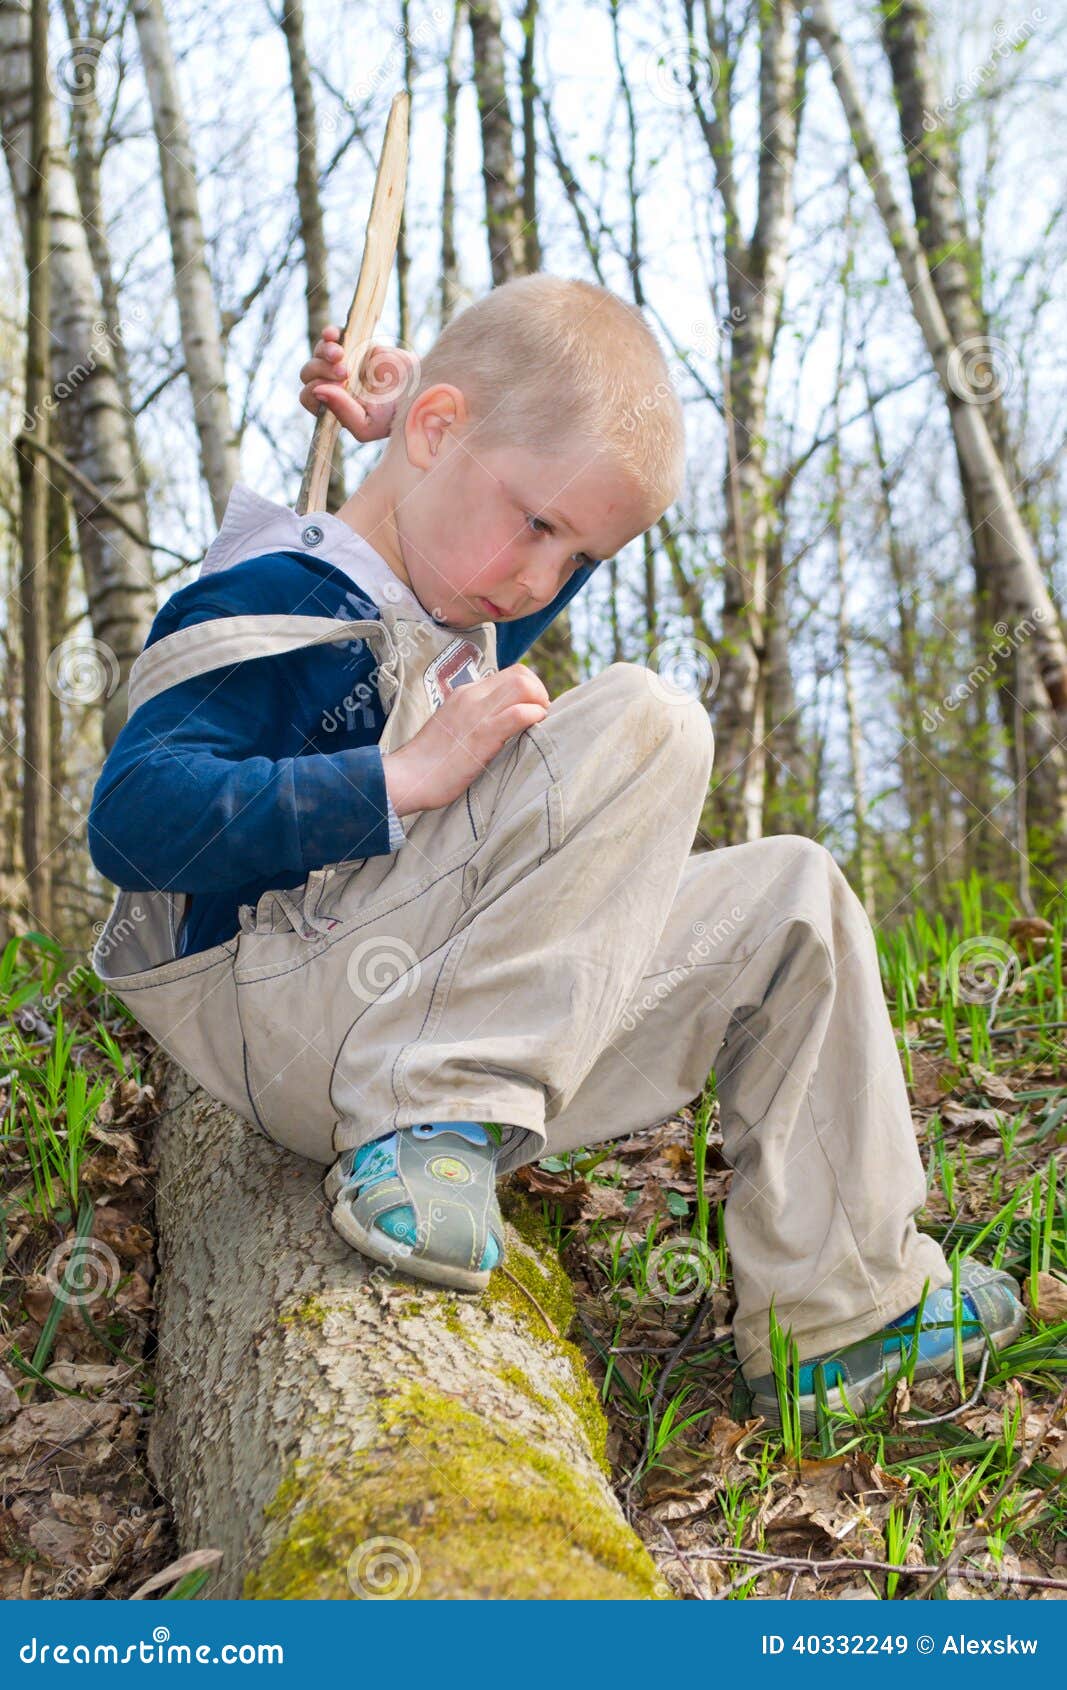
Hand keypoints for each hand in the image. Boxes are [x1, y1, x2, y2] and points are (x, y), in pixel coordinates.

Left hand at [298, 323, 416, 441]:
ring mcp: (343, 364)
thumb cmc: (395, 416)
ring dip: (323, 352)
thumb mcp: (367, 425)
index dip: (315, 391)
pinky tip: (332, 335)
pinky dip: (329, 334)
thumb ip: (342, 412)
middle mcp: (335, 386)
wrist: (422, 392)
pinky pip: (331, 336)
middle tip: (345, 373)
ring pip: (317, 354)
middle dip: (320, 371)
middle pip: (308, 374)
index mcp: (334, 407)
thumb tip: (317, 391)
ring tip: (341, 355)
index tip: (338, 388)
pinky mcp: (355, 345)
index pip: (308, 397)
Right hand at [382, 665, 550, 815]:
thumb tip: (502, 724)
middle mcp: (472, 696)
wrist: (408, 777)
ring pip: (523, 686)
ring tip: (539, 723)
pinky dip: (534, 716)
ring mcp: (477, 713)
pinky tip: (534, 729)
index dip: (530, 689)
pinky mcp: (482, 735)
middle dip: (540, 692)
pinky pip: (519, 714)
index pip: (509, 674)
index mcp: (465, 693)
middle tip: (541, 716)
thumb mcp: (454, 727)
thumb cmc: (430, 761)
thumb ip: (475, 719)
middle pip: (521, 674)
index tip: (533, 710)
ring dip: (540, 702)